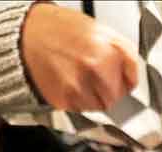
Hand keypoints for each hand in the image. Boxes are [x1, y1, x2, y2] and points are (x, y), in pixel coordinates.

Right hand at [21, 3, 138, 111]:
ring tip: (82, 79)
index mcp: (107, 51)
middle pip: (116, 98)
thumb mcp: (101, 30)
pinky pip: (82, 111)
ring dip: (95, 98)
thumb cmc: (64, 31)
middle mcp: (94, 69)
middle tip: (97, 77)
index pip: (131, 82)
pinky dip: (79, 102)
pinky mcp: (64, 100)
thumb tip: (133, 77)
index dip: (126, 81)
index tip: (119, 77)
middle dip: (111, 90)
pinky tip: (71, 84)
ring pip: (100, 107)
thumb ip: (123, 53)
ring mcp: (79, 86)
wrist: (27, 35)